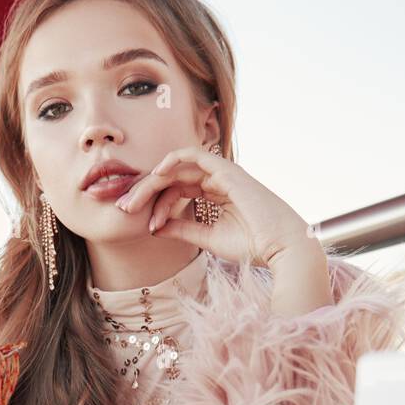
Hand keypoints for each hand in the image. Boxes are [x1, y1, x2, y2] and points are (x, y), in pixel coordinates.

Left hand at [115, 145, 315, 268]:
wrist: (281, 248)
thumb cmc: (252, 245)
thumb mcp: (208, 238)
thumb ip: (183, 230)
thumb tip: (155, 227)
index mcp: (215, 195)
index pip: (176, 191)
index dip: (154, 204)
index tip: (140, 224)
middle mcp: (217, 181)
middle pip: (172, 179)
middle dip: (145, 192)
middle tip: (123, 207)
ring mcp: (223, 174)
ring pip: (177, 170)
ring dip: (152, 184)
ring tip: (133, 202)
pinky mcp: (228, 171)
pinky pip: (195, 156)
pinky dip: (173, 160)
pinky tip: (156, 174)